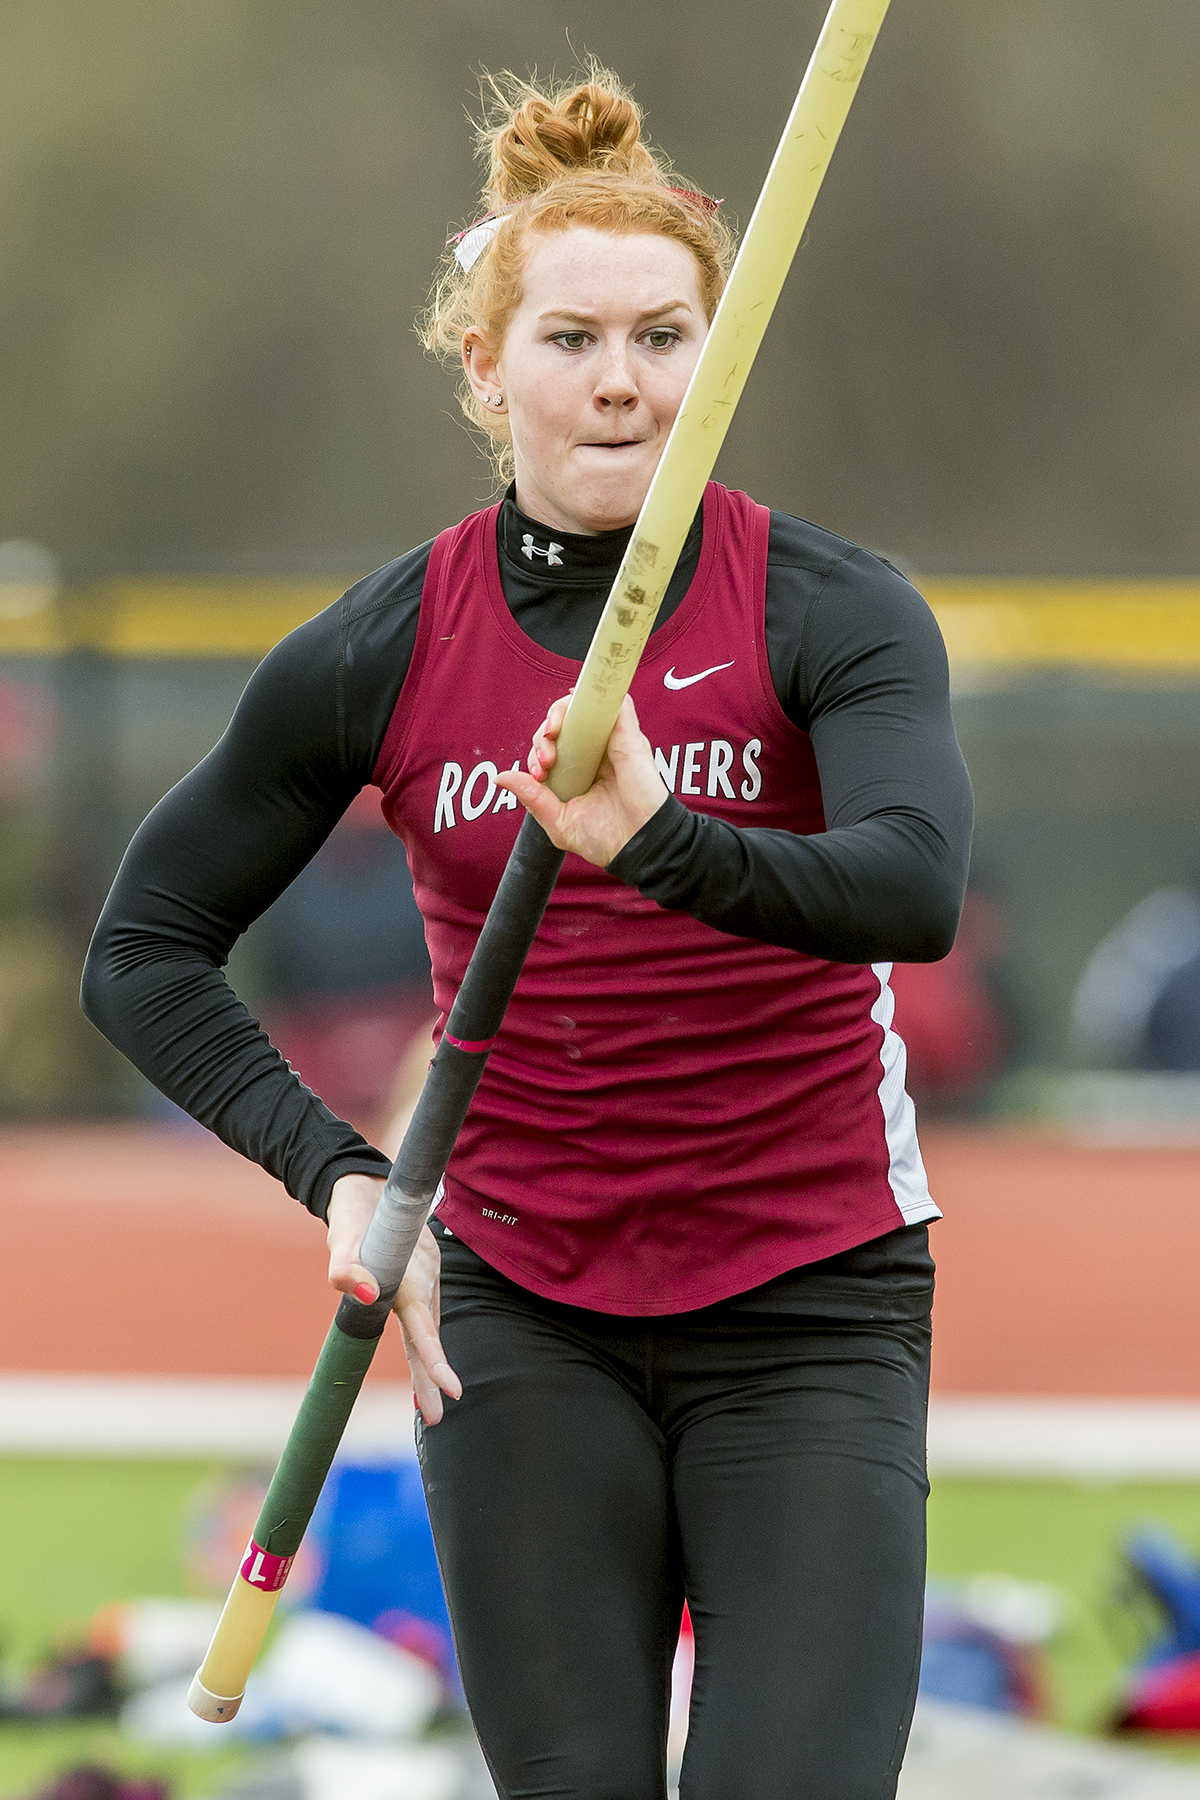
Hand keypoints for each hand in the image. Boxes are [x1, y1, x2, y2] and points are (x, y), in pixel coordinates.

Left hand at [326, 1174, 461, 1424]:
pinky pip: (423, 1317)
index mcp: (409, 1277)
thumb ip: (347, 1263)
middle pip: (428, 1337)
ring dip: (428, 1365)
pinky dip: (424, 1344)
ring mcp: (424, 1280)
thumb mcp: (343, 1232)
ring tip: (427, 1406)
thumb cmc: (355, 1209)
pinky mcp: (418, 1278)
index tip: (452, 1389)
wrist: (368, 1183)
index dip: (435, 1360)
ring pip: (427, 1328)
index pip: (424, 1328)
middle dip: (431, 1377)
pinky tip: (423, 1363)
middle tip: (435, 1417)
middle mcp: (422, 1281)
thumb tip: (360, 1295)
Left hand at [495, 692, 667, 865]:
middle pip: (563, 723)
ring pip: (583, 708)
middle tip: (546, 760)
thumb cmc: (606, 839)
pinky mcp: (630, 735)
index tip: (539, 774)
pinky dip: (596, 695)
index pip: (552, 745)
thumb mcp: (558, 821)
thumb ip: (532, 798)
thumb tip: (501, 777)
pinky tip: (575, 704)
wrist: (639, 846)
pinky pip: (615, 703)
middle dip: (544, 734)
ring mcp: (613, 742)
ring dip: (560, 711)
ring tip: (553, 733)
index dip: (537, 751)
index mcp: (579, 771)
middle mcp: (595, 753)